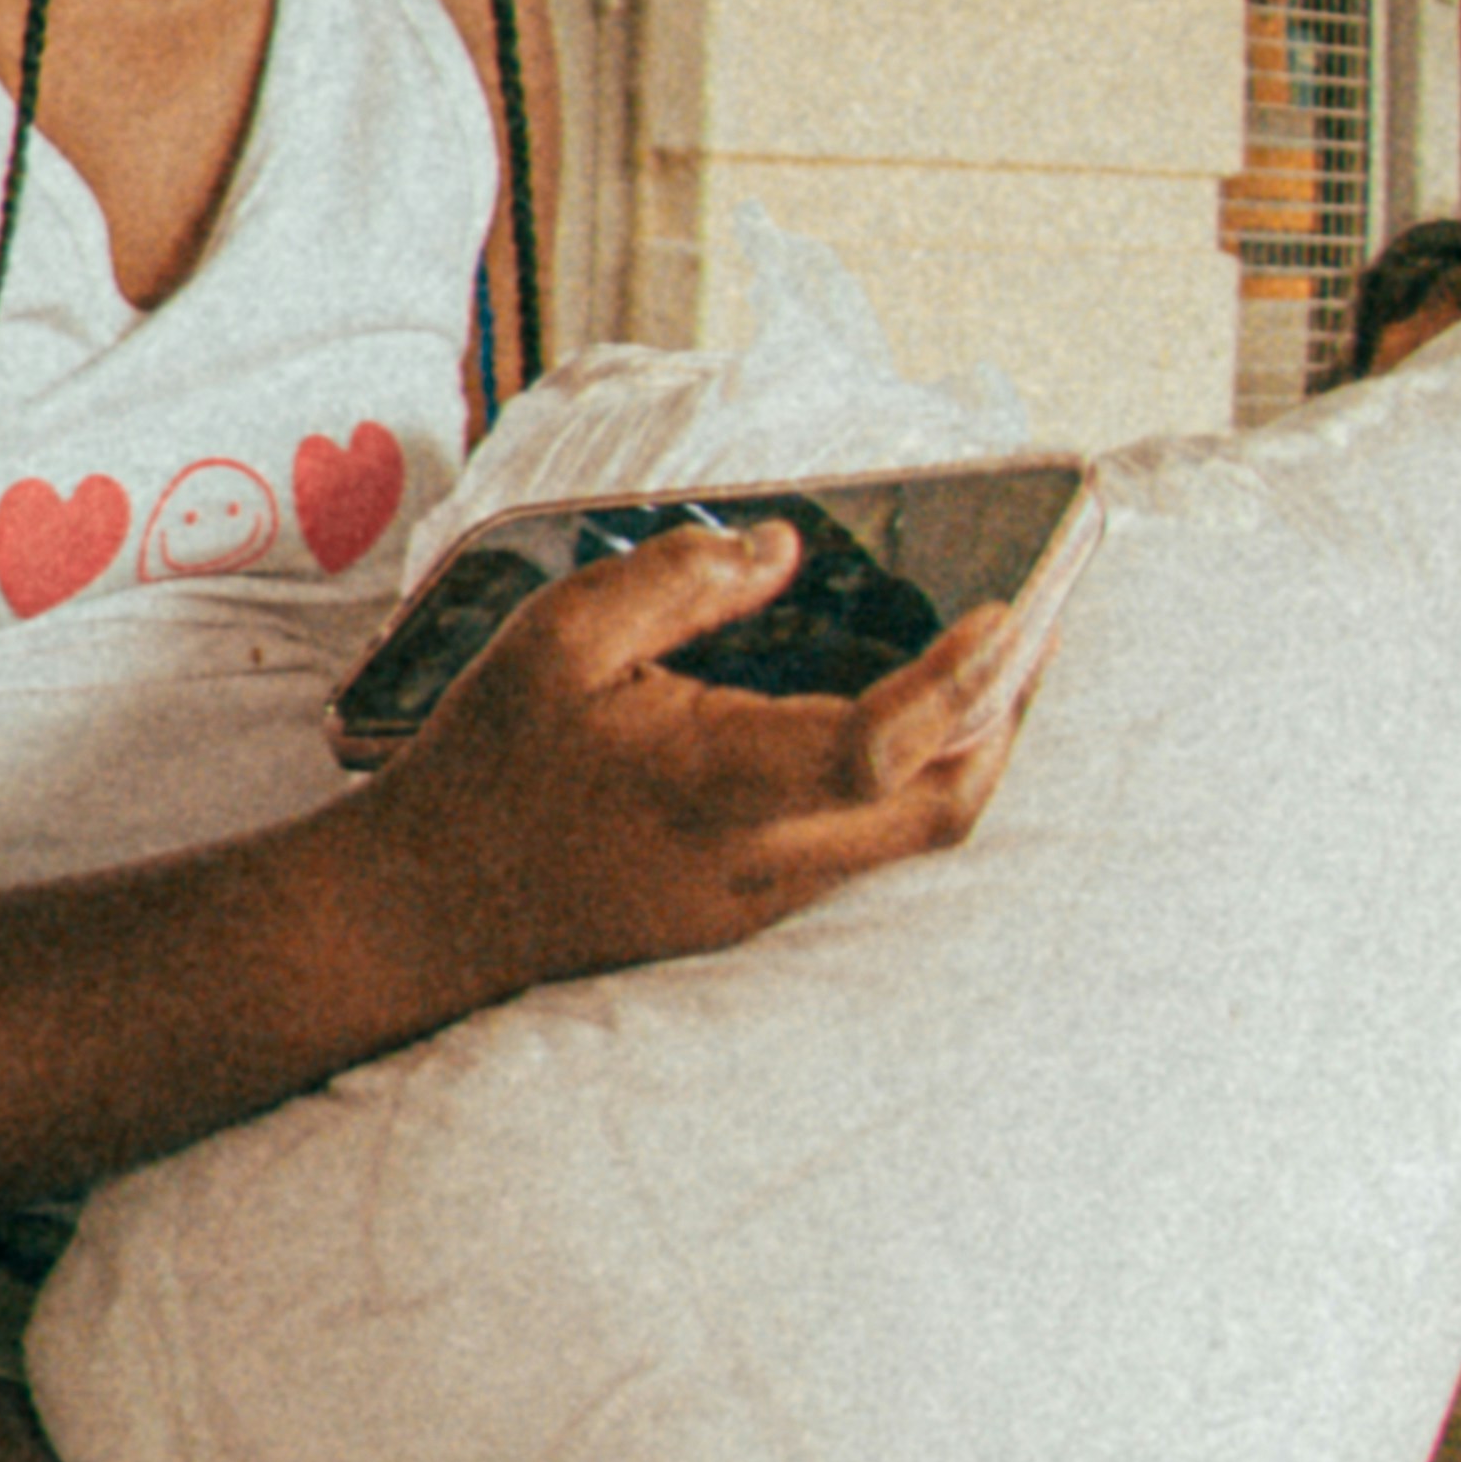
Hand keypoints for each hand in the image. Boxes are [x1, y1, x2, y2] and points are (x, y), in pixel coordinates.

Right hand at [355, 517, 1032, 1007]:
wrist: (426, 910)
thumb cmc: (485, 769)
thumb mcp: (552, 642)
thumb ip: (672, 581)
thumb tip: (781, 548)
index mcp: (715, 783)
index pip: (882, 745)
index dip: (964, 680)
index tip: (1006, 611)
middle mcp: (763, 855)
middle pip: (945, 804)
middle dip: (1010, 713)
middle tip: (1033, 628)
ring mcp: (768, 897)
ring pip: (922, 833)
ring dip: (975, 748)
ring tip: (992, 665)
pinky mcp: (756, 913)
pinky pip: (872, 845)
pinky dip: (916, 777)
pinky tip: (903, 720)